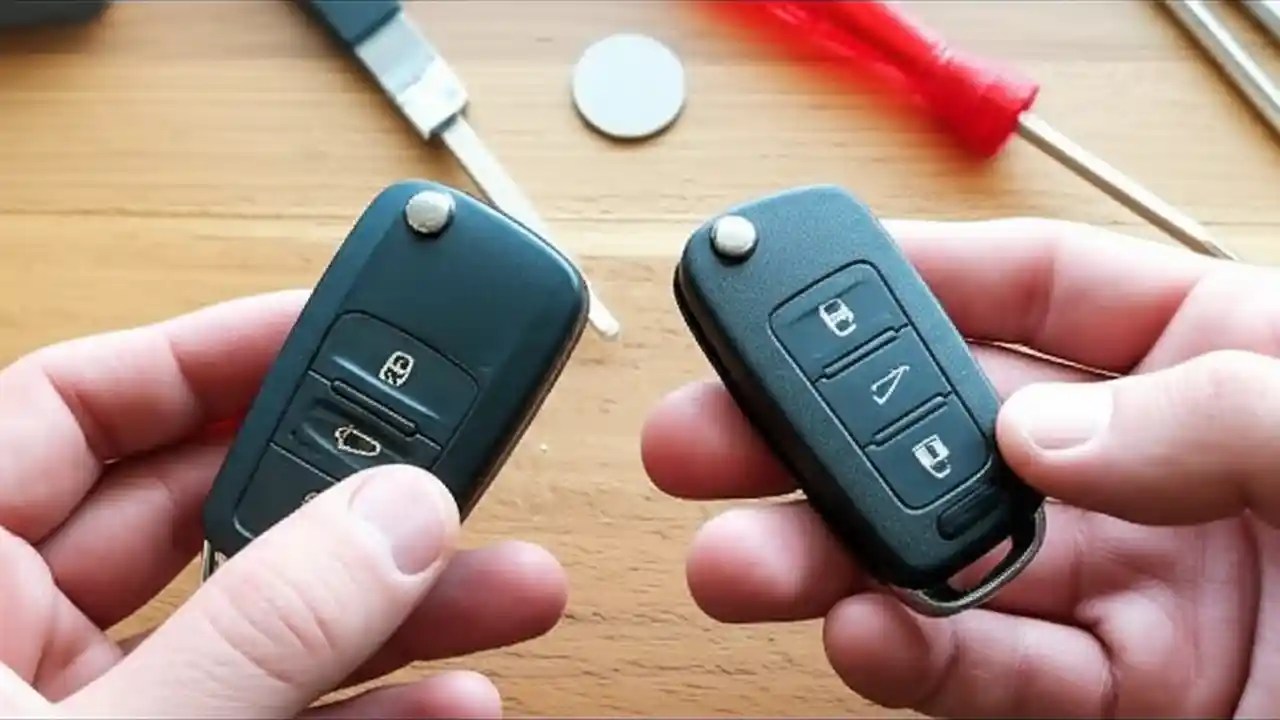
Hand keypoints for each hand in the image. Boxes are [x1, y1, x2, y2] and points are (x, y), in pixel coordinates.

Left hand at [0, 291, 566, 717]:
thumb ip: (254, 629)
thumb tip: (395, 521)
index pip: (78, 405)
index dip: (213, 354)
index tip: (337, 330)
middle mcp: (18, 635)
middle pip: (209, 507)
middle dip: (348, 488)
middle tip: (446, 459)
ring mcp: (96, 712)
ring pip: (267, 621)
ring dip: (399, 606)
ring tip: (510, 584)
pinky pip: (279, 715)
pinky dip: (371, 705)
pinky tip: (455, 696)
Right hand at [642, 219, 1278, 717]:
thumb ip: (1219, 410)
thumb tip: (1044, 436)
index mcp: (1214, 359)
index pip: (1032, 294)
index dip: (905, 278)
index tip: (793, 281)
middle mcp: (1149, 470)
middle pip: (948, 430)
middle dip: (817, 428)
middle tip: (709, 431)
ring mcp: (1127, 589)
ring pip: (942, 559)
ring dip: (829, 555)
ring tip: (739, 553)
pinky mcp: (1121, 703)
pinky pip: (994, 675)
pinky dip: (916, 658)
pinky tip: (855, 631)